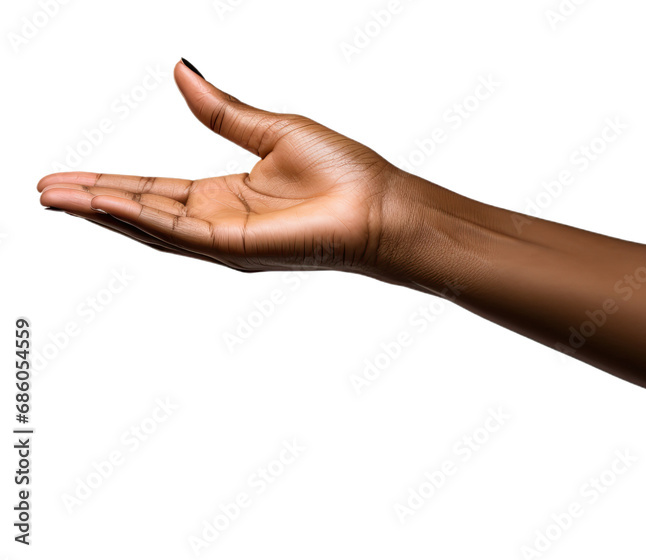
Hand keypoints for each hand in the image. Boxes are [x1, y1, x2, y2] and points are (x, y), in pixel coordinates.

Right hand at [38, 59, 401, 272]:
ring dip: (102, 211)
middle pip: (142, 211)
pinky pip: (177, 232)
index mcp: (226, 194)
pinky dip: (138, 218)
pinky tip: (104, 203)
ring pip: (150, 226)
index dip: (110, 182)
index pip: (154, 189)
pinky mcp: (237, 248)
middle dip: (92, 200)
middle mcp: (219, 221)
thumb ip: (220, 109)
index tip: (67, 176)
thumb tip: (182, 69)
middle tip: (45, 190)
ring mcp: (225, 239)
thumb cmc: (344, 172)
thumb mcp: (271, 130)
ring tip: (57, 197)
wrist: (382, 204)